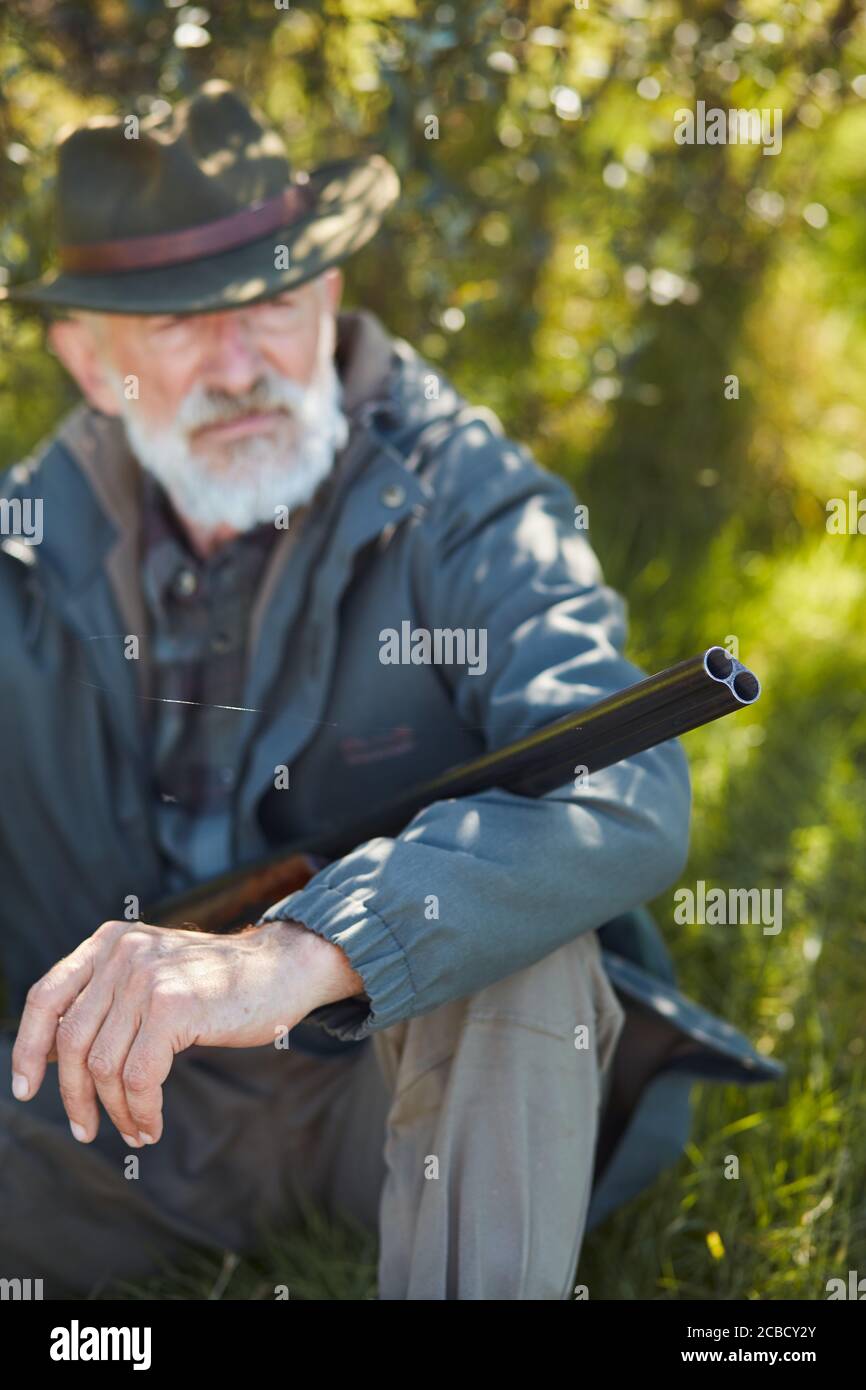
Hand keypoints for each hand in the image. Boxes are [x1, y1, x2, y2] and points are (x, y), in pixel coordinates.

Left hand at [10, 918, 362, 1147]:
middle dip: (73, 1095)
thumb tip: (55, 1055)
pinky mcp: (173, 1006)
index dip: (28, 1047)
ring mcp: (147, 977)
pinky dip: (141, 1110)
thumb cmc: (220, 983)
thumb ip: (111, 998)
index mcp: (109, 942)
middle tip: (86, 1130)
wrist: (283, 967)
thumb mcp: (155, 973)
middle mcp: (122, 954)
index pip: (46, 996)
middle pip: (71, 1040)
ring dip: (117, 1111)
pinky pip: (139, 1077)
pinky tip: (152, 1124)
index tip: (26, 1089)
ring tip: (135, 1130)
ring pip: (103, 1066)